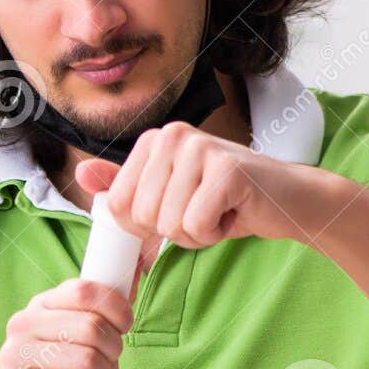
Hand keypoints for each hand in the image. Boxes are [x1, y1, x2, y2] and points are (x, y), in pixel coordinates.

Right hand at [0, 278, 135, 368]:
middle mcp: (21, 326)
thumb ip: (106, 315)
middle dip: (111, 351)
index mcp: (40, 307)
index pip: (83, 289)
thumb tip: (133, 277)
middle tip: (104, 367)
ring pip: (85, 359)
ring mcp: (12, 358)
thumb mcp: (95, 346)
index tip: (124, 327)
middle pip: (89, 326)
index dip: (116, 308)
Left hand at [74, 120, 330, 247]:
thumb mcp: (169, 195)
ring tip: (219, 210)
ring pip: (168, 224)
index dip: (144, 226)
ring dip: (196, 233)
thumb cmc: (227, 201)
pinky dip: (215, 233)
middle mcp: (173, 135)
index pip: (116, 205)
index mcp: (154, 141)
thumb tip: (81, 174)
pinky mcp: (226, 169)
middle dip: (173, 230)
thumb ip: (124, 186)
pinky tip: (233, 212)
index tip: (177, 210)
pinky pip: (196, 225)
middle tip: (204, 210)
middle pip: (140, 216)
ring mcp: (200, 148)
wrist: (288, 200)